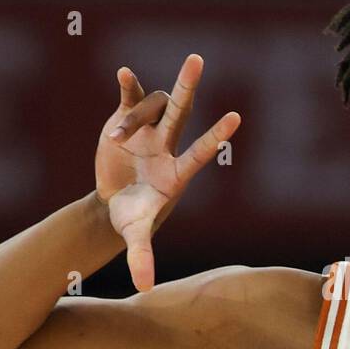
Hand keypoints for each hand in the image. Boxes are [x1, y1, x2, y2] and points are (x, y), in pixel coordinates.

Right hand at [94, 54, 240, 290]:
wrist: (113, 203)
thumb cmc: (133, 219)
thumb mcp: (136, 236)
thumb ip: (142, 258)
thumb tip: (145, 289)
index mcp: (177, 171)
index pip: (201, 150)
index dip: (216, 136)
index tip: (237, 117)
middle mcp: (168, 145)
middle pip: (182, 112)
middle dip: (188, 86)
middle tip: (196, 59)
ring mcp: (149, 130)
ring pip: (148, 108)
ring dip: (131, 118)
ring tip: (112, 139)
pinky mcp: (126, 119)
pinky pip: (130, 96)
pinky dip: (127, 86)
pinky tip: (123, 74)